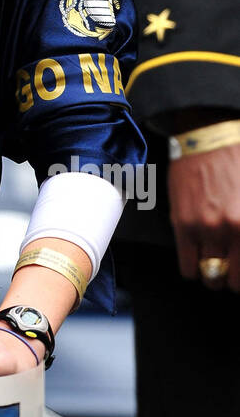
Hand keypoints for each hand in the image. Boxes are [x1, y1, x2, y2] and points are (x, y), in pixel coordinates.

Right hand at [168, 144, 239, 290]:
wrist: (210, 137)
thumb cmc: (238, 161)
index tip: (239, 270)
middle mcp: (231, 231)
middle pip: (231, 279)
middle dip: (231, 277)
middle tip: (230, 269)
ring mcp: (206, 230)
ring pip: (209, 275)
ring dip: (212, 273)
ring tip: (214, 263)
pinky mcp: (182, 224)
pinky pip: (187, 265)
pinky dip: (193, 268)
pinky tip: (197, 256)